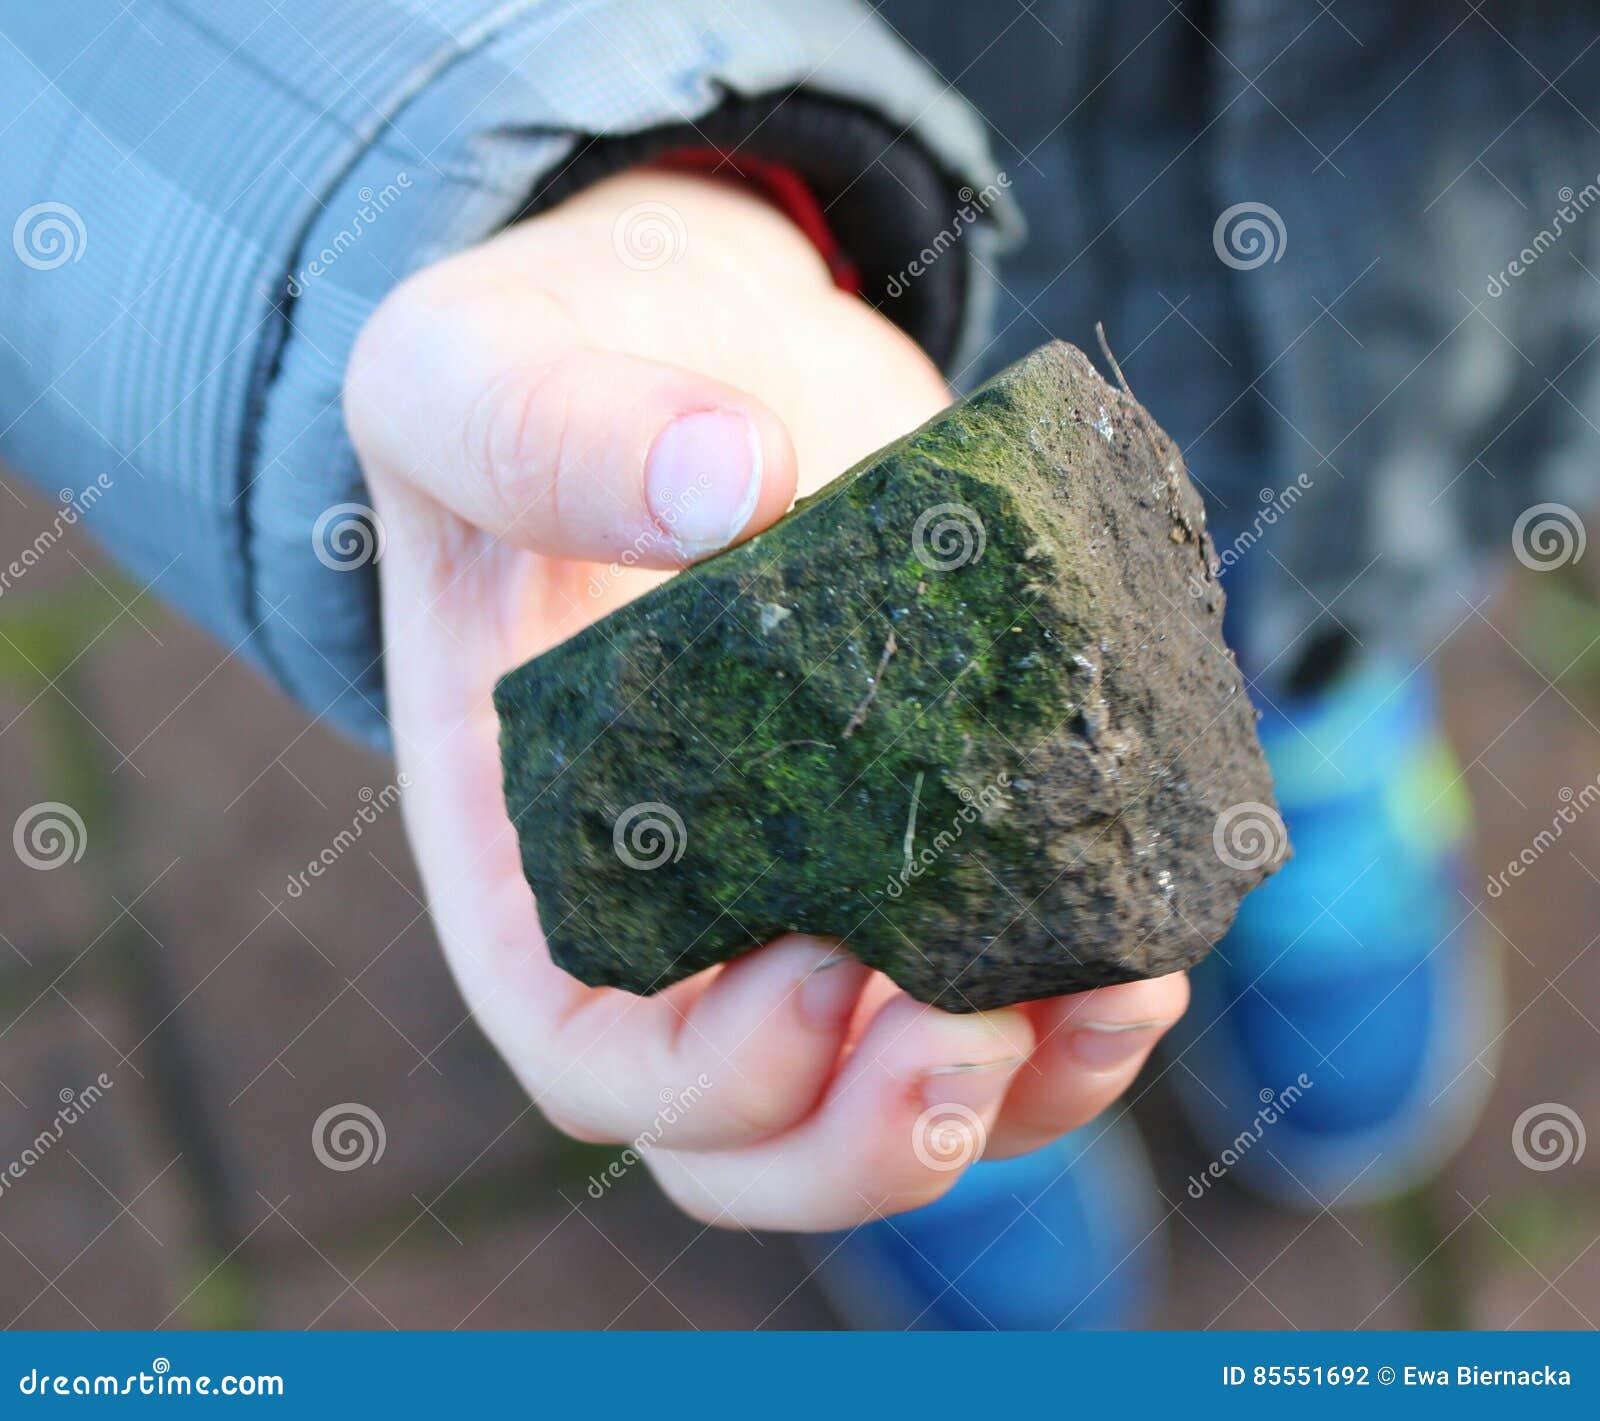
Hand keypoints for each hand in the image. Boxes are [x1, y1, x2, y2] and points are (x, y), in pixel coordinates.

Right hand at [344, 170, 1188, 1229]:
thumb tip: (735, 483)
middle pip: (752, 1139)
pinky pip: (1007, 981)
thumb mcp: (473, 365)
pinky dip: (1084, 1000)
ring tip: (1114, 997)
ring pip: (901, 1094)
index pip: (594, 1059)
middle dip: (869, 1140)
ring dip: (1021, 1095)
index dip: (706, 1072)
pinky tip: (1147, 939)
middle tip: (978, 1039)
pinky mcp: (934, 823)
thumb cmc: (550, 361)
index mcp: (537, 854)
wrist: (700, 337)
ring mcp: (816, 881)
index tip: (815, 961)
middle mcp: (679, 906)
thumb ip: (545, 428)